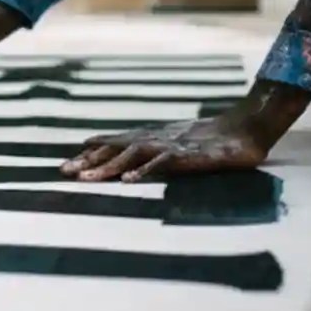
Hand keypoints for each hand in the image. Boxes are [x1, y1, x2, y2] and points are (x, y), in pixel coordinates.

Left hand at [60, 116, 267, 181]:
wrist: (247, 129)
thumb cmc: (214, 140)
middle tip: (64, 171)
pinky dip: (144, 170)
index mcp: (153, 137)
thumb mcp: (180, 144)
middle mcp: (157, 138)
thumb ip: (157, 152)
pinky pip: (162, 162)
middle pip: (116, 147)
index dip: (93, 151)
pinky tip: (128, 181)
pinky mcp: (189, 154)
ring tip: (86, 180)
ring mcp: (171, 145)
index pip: (117, 142)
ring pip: (132, 154)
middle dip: (89, 160)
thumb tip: (134, 163)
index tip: (69, 161)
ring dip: (108, 166)